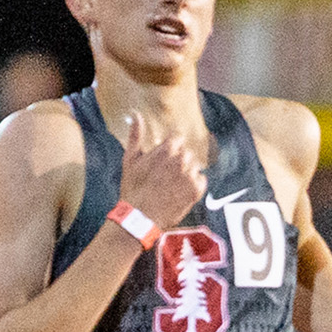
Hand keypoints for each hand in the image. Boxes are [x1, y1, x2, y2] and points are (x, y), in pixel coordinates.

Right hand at [120, 111, 206, 227]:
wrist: (140, 216)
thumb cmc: (133, 188)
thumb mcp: (130, 159)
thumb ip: (136, 135)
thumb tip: (136, 115)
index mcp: (167, 149)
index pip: (178, 137)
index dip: (170, 147)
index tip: (164, 157)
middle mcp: (182, 160)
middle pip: (187, 152)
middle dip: (178, 160)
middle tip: (165, 174)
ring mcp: (190, 175)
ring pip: (194, 166)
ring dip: (186, 172)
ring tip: (171, 184)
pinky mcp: (197, 190)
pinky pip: (201, 180)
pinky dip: (193, 184)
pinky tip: (180, 191)